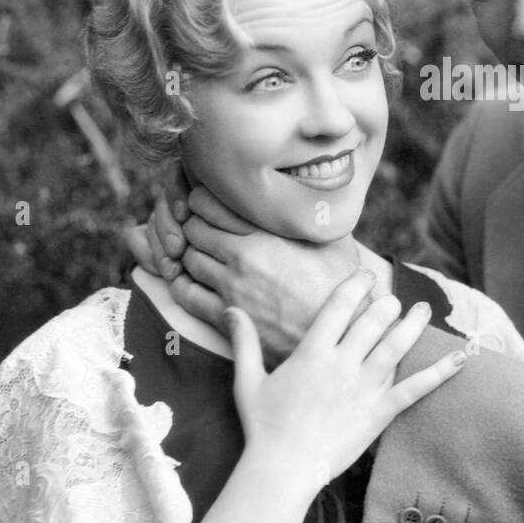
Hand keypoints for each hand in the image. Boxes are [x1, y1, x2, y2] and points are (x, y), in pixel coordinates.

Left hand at [127, 174, 359, 357]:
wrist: (342, 333)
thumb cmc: (343, 283)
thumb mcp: (334, 237)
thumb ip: (311, 212)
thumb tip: (306, 189)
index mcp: (267, 232)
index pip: (209, 202)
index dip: (202, 199)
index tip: (209, 203)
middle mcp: (244, 256)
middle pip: (194, 228)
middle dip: (194, 224)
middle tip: (204, 227)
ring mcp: (231, 287)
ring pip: (188, 258)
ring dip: (189, 252)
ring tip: (203, 251)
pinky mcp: (226, 316)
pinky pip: (185, 294)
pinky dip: (181, 282)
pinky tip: (191, 279)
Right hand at [225, 272, 466, 494]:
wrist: (282, 470)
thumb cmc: (263, 426)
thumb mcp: (248, 380)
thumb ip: (244, 342)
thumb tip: (231, 309)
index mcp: (312, 353)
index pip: (339, 306)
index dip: (356, 285)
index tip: (366, 275)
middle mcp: (342, 364)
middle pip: (373, 321)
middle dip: (386, 304)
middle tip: (392, 298)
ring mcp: (363, 389)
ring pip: (395, 346)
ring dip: (413, 324)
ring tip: (423, 309)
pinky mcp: (379, 413)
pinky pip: (415, 388)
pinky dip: (440, 372)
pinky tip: (462, 356)